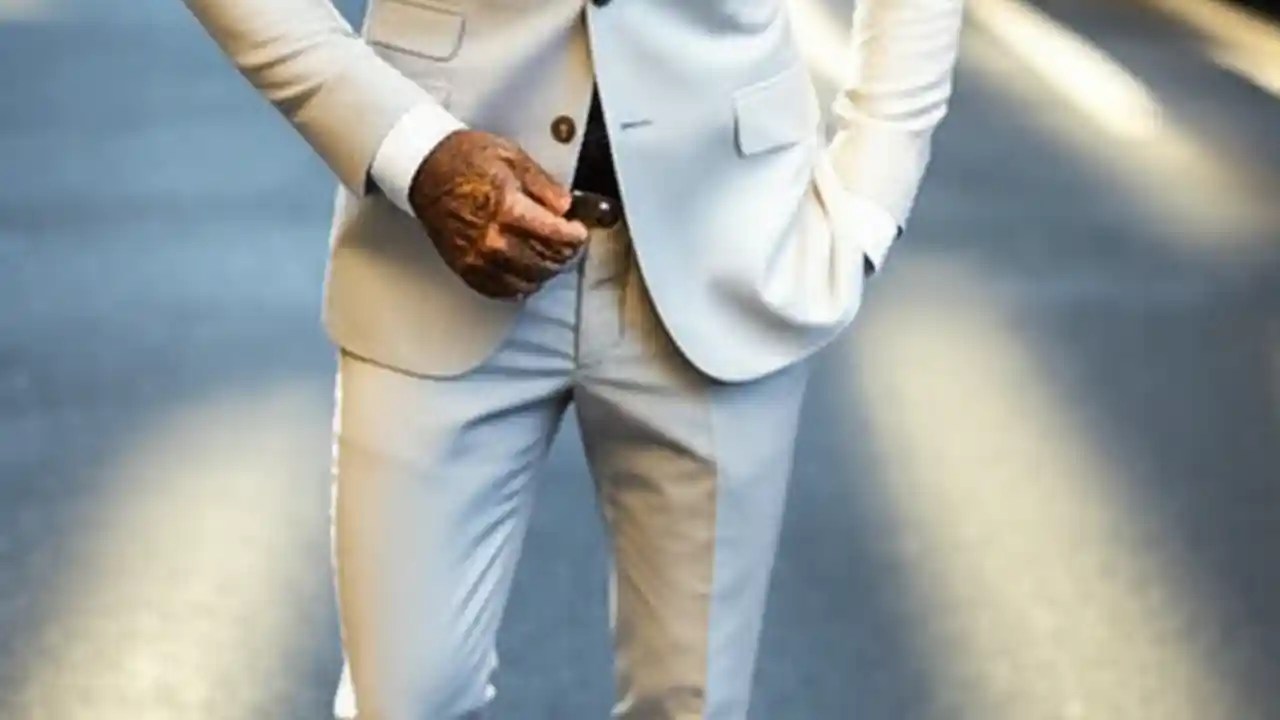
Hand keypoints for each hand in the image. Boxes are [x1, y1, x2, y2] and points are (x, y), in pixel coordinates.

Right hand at [409, 129, 588, 299]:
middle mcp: (493, 239)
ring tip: (550, 257)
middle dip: (565, 255)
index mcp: (508, 209)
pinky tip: (526, 273)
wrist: (425, 169)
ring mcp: (477, 258)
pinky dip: (519, 285)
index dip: (575, 237)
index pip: (557, 237)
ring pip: (527, 281)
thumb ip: (543, 185)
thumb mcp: (512, 157)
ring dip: (545, 272)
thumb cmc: (465, 159)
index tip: (579, 232)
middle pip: (545, 262)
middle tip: (569, 245)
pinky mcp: (465, 268)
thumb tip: (564, 206)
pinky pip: (501, 290)